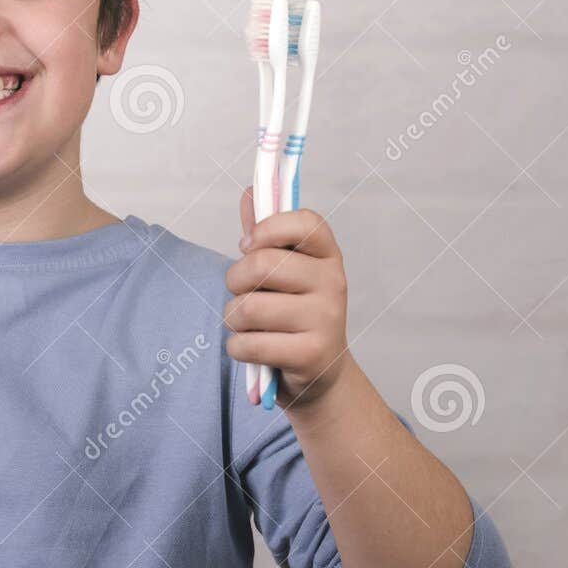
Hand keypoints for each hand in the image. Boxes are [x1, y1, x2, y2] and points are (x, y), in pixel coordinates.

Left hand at [224, 186, 350, 410]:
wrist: (320, 373)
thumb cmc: (293, 313)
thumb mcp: (284, 272)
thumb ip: (265, 235)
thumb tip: (250, 194)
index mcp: (328, 255)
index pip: (304, 222)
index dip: (268, 228)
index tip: (248, 243)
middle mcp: (333, 283)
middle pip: (261, 265)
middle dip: (234, 280)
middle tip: (242, 292)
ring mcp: (326, 320)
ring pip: (248, 308)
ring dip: (234, 319)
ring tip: (249, 324)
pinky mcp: (311, 355)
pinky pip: (248, 344)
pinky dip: (238, 348)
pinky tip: (253, 348)